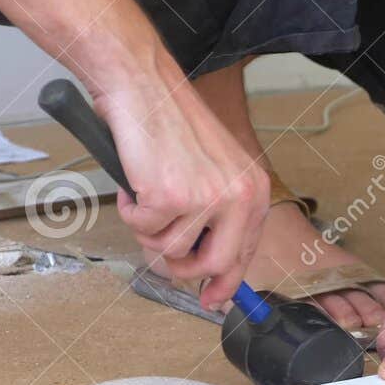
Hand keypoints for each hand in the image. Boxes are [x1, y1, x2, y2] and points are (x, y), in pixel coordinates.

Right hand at [94, 79, 270, 310]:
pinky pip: (142, 229)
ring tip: (146, 195)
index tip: (211, 300)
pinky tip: (135, 181)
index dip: (225, 283)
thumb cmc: (172, 123)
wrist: (142, 85)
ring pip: (170, 249)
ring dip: (149, 231)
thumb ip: (220, 214)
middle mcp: (238, 196)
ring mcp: (205, 197)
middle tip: (163, 256)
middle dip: (182, 269)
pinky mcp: (169, 196)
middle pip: (213, 265)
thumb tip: (209, 267)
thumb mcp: (215, 169)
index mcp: (255, 191)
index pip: (244, 254)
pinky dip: (130, 210)